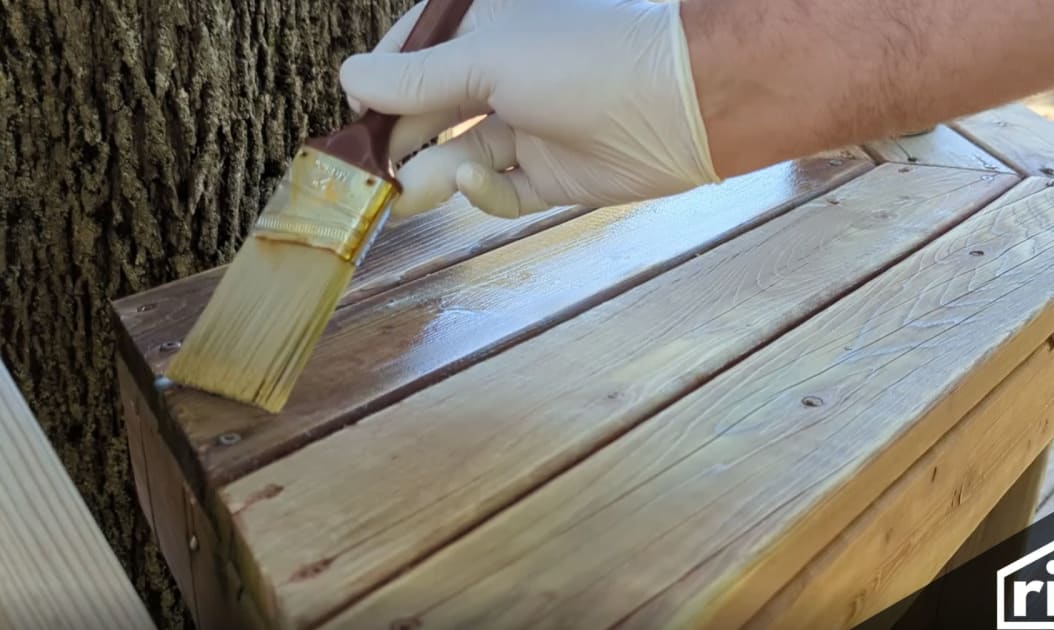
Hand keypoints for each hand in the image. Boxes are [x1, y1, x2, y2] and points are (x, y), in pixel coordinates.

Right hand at [339, 0, 720, 220]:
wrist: (683, 104)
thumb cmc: (585, 58)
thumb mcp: (487, 58)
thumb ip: (416, 78)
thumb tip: (351, 79)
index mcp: (486, 27)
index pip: (413, 53)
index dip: (380, 86)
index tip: (354, 118)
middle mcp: (504, 74)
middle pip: (432, 111)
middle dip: (400, 141)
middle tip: (366, 176)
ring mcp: (529, 125)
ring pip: (460, 156)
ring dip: (432, 175)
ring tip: (404, 195)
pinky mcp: (552, 173)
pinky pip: (502, 189)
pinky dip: (484, 193)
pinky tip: (474, 184)